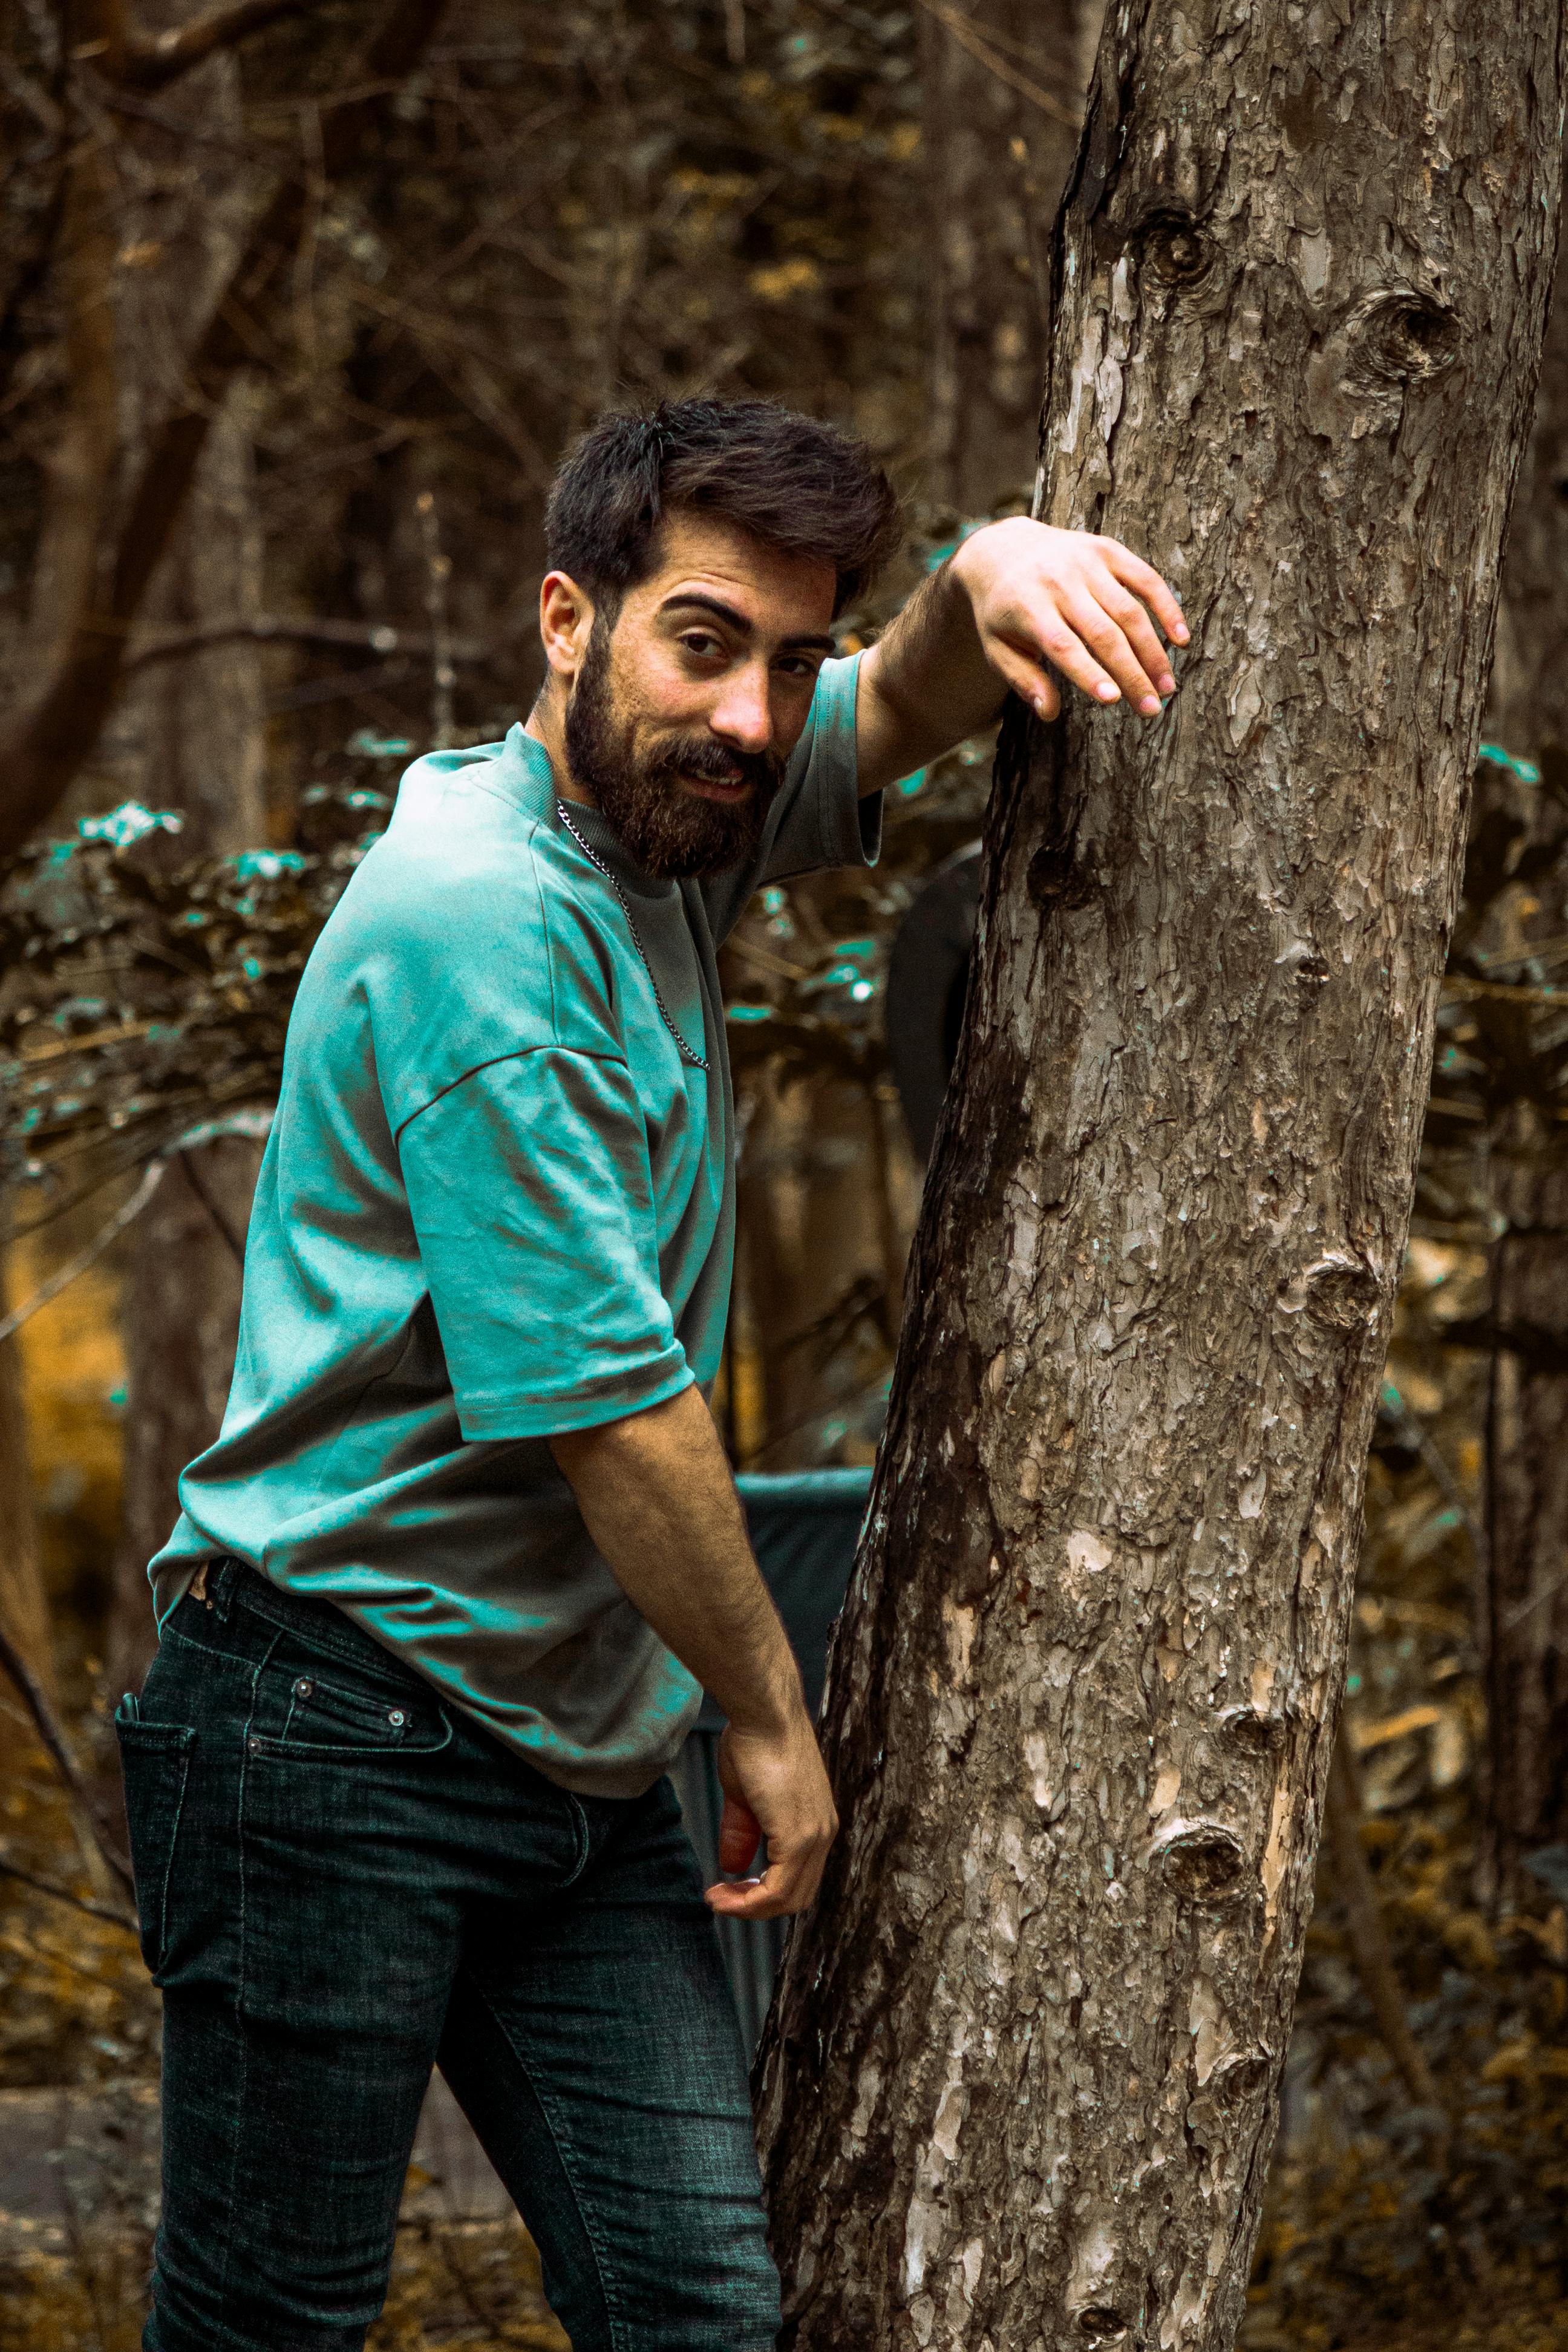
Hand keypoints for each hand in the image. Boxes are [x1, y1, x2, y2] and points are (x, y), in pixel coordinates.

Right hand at [707, 1710, 838, 1920]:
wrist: (763, 1714)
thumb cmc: (754, 1741)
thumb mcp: (744, 1797)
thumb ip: (742, 1833)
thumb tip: (732, 1865)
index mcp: (815, 1822)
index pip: (797, 1877)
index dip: (761, 1892)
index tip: (727, 1889)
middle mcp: (822, 1832)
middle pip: (796, 1895)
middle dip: (755, 1906)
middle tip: (721, 1899)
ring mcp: (814, 1835)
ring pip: (788, 1898)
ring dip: (749, 1908)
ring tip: (718, 1900)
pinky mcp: (799, 1836)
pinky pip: (777, 1889)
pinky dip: (749, 1902)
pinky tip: (724, 1895)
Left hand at [951, 516, 1188, 722]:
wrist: (1003, 549)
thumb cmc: (1003, 610)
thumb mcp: (997, 647)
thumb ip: (1023, 680)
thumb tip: (1049, 713)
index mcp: (1029, 607)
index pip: (1065, 645)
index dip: (1090, 673)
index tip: (1113, 700)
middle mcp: (1060, 581)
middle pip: (1104, 633)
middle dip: (1131, 674)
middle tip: (1151, 709)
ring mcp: (1087, 562)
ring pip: (1129, 611)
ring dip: (1153, 652)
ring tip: (1166, 686)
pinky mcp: (1108, 550)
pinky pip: (1146, 579)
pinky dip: (1167, 608)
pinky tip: (1180, 639)